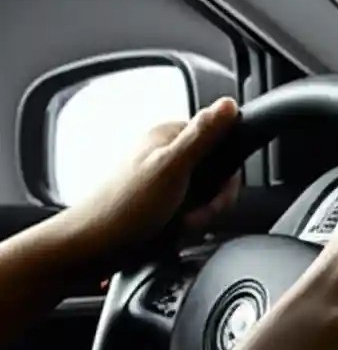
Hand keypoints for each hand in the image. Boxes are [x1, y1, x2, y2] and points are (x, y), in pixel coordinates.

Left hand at [59, 97, 240, 267]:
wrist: (96, 244)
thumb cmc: (126, 206)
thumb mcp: (172, 166)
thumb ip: (202, 135)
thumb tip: (227, 105)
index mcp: (168, 135)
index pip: (222, 144)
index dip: (226, 173)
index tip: (216, 193)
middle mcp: (166, 153)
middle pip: (216, 173)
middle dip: (212, 200)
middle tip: (194, 213)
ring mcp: (164, 178)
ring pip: (206, 195)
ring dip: (200, 214)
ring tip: (181, 223)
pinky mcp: (162, 201)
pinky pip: (192, 209)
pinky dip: (189, 221)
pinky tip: (175, 227)